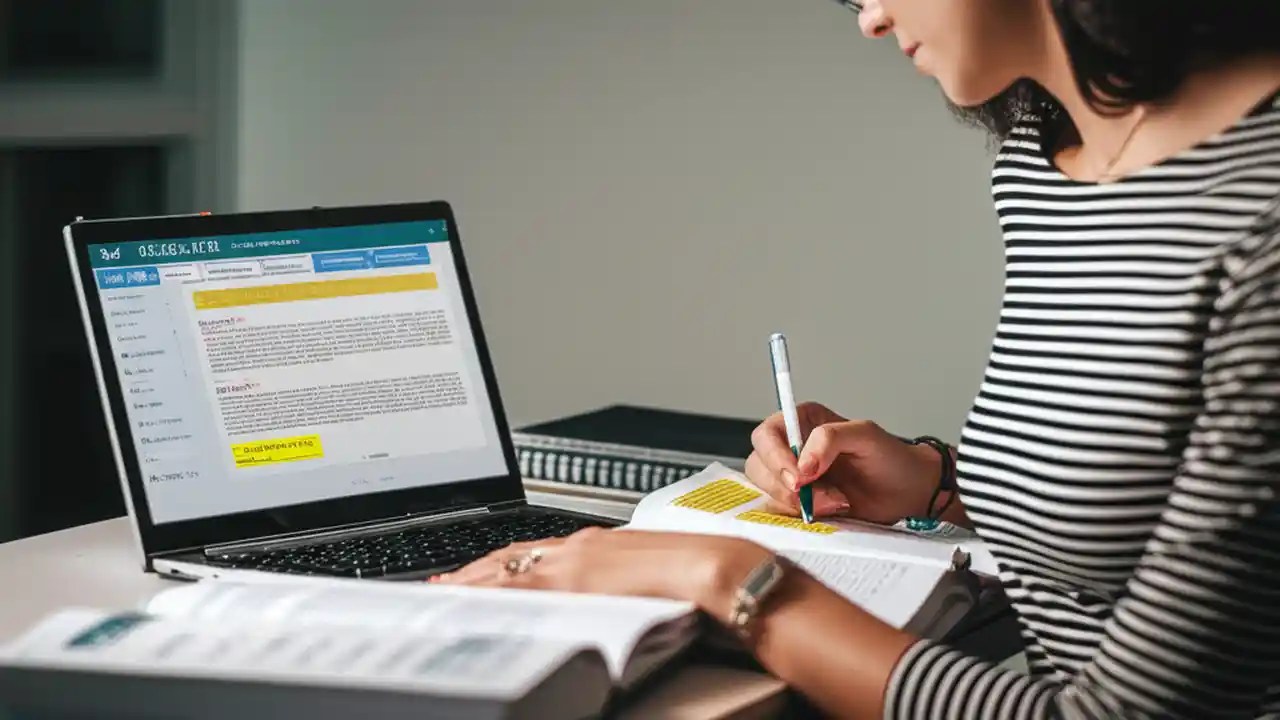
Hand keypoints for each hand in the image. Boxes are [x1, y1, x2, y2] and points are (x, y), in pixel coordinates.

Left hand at [431, 528, 771, 612]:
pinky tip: (468, 602)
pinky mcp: (572, 582)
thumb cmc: (701, 576)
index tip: (480, 572)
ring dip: (473, 581)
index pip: (538, 553)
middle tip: (444, 585)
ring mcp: (573, 562)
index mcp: (599, 545)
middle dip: (476, 571)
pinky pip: (517, 588)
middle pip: (513, 558)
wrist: (719, 572)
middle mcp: (580, 546)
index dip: (505, 563)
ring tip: (443, 594)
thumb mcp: (651, 579)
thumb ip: (625, 586)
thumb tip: (619, 601)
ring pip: (507, 569)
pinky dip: (487, 594)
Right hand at [746, 402, 940, 523]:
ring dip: (798, 503)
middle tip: (818, 495)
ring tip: (835, 501)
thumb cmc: (891, 458)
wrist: (908, 492)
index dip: (775, 457)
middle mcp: (791, 449)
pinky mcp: (799, 505)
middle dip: (786, 486)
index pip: (766, 435)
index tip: (799, 477)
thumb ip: (830, 438)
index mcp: (801, 422)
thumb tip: (802, 464)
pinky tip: (829, 511)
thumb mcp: (865, 435)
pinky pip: (782, 513)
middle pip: (759, 466)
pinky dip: (801, 517)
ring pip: (767, 493)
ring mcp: (793, 479)